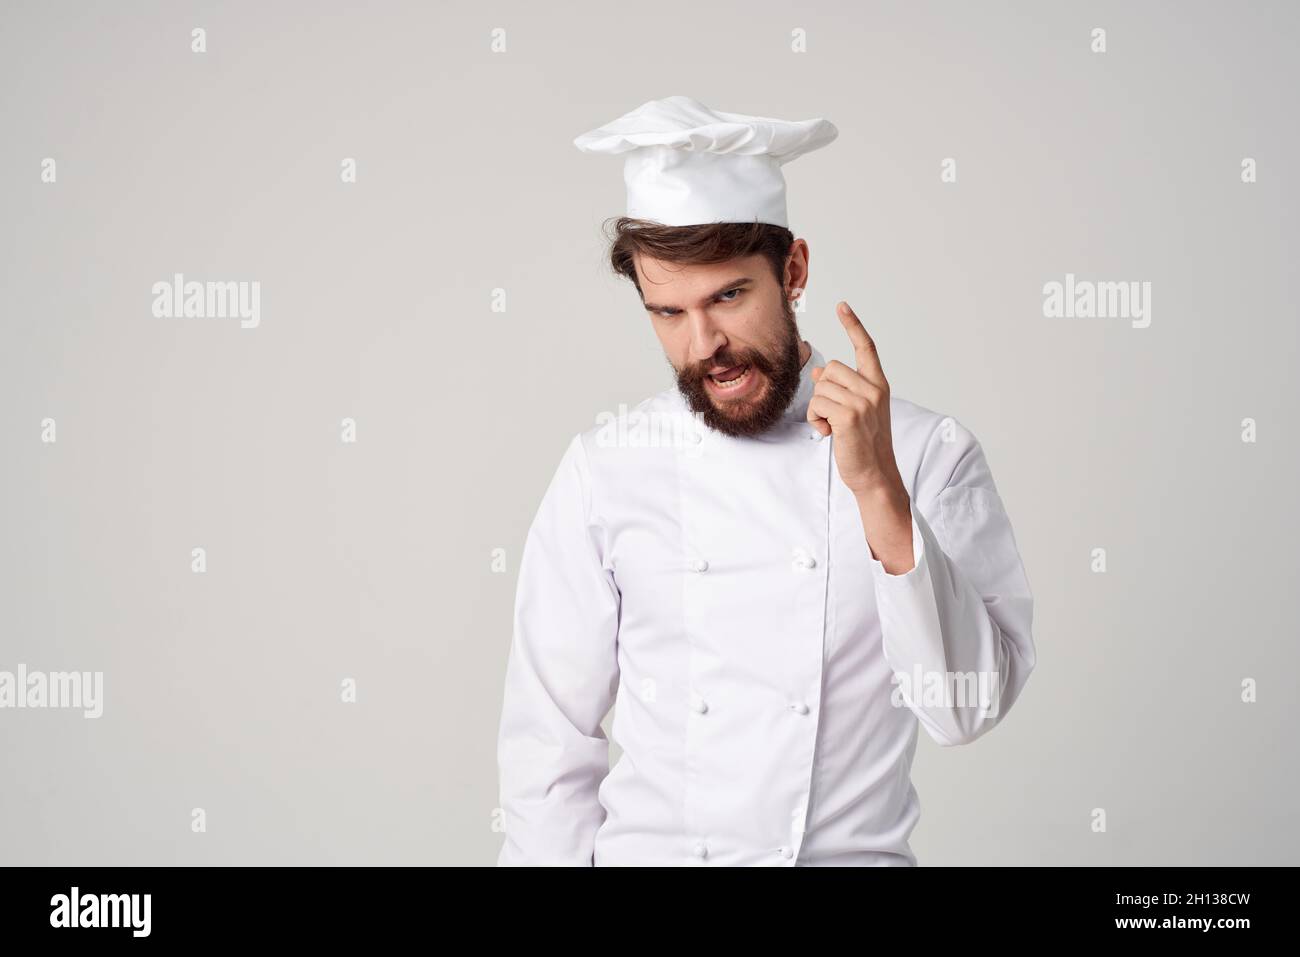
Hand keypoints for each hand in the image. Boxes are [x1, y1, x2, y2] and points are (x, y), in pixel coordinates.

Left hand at [807, 302, 904, 498]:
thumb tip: (819, 369)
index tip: (841, 306)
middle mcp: (874, 390)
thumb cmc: (862, 444)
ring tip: (832, 427)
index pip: (866, 348)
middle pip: (831, 369)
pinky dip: (815, 419)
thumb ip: (841, 388)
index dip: (853, 325)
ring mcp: (863, 402)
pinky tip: (828, 433)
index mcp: (878, 385)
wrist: (874, 474)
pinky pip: (817, 404)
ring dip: (818, 408)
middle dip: (823, 390)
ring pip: (821, 387)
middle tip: (832, 415)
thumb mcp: (854, 411)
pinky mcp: (849, 416)